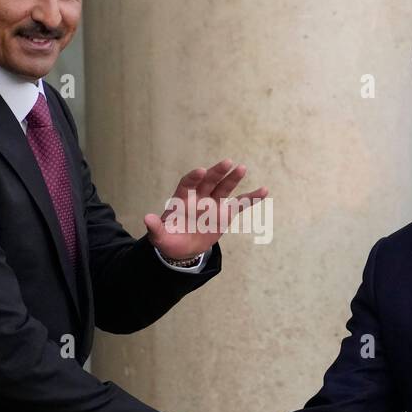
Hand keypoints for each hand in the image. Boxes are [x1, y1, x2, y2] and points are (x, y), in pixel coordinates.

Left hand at [145, 159, 267, 260]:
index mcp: (182, 200)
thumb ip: (155, 228)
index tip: (200, 171)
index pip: (188, 184)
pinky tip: (264, 190)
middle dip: (217, 172)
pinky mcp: (225, 213)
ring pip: (224, 188)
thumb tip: (147, 218)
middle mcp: (199, 198)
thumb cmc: (170, 240)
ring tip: (242, 168)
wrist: (184, 249)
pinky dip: (251, 198)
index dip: (193, 177)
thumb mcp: (160, 238)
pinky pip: (240, 204)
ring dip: (233, 178)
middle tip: (227, 162)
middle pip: (209, 181)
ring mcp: (214, 204)